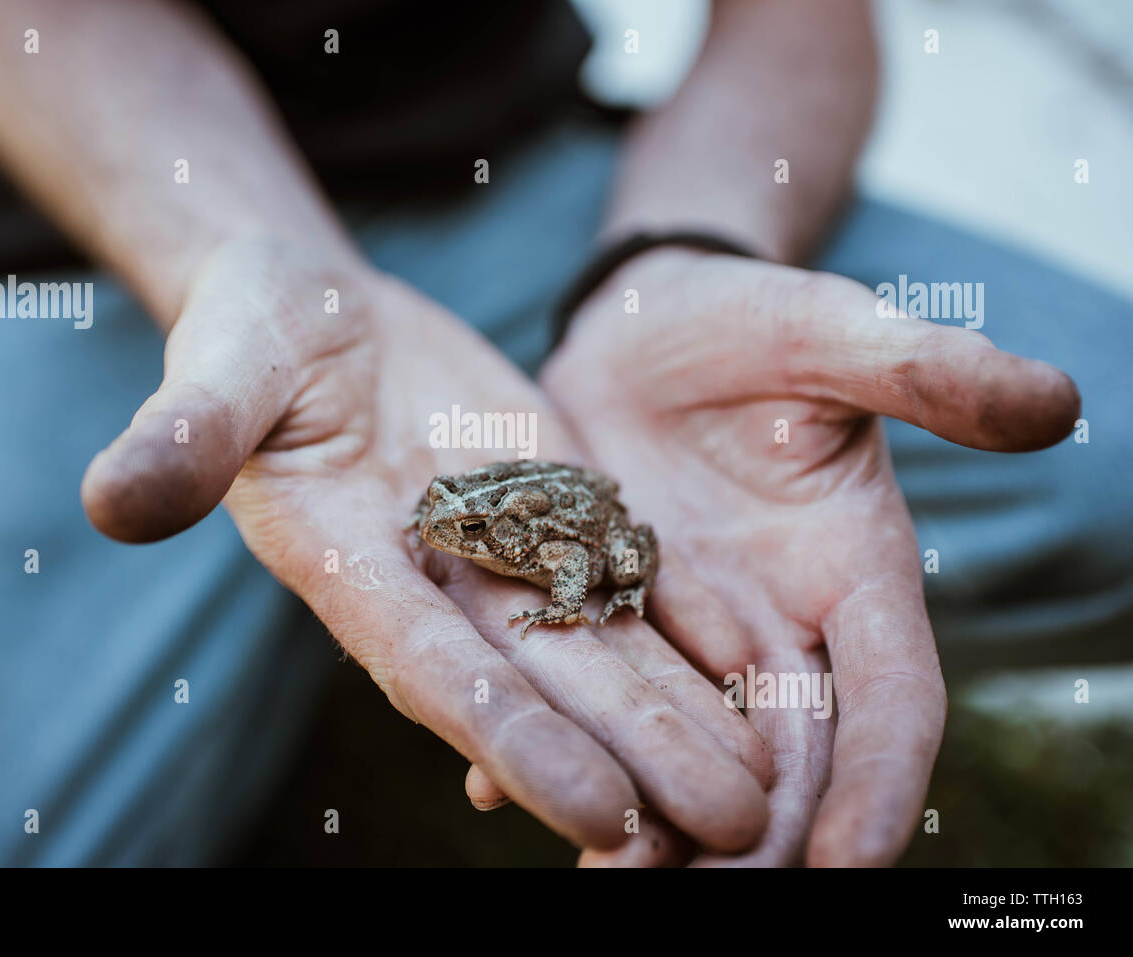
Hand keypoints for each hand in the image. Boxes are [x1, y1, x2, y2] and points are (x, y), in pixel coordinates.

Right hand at [80, 237, 772, 852]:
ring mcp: (497, 554)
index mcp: (348, 569)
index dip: (515, 743)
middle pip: (542, 683)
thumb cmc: (253, 336)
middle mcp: (434, 586)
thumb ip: (184, 436)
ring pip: (597, 645)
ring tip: (762, 784)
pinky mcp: (548, 510)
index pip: (437, 673)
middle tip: (730, 828)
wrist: (322, 312)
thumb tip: (111, 501)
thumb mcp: (221, 368)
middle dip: (632, 757)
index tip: (601, 815)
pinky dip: (685, 630)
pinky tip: (759, 672)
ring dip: (677, 716)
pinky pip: (622, 576)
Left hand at [535, 248, 1079, 864]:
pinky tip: (494, 782)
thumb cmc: (750, 320)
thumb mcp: (833, 334)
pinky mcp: (604, 612)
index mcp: (855, 575)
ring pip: (684, 747)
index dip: (878, 784)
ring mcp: (686, 629)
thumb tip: (1053, 404)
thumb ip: (928, 374)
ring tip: (602, 872)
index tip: (849, 864)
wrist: (644, 321)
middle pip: (786, 758)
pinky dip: (556, 740)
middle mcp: (777, 624)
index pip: (892, 702)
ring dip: (652, 814)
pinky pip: (589, 694)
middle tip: (698, 897)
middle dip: (758, 838)